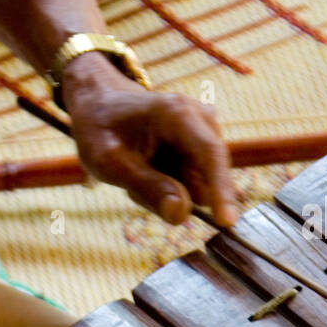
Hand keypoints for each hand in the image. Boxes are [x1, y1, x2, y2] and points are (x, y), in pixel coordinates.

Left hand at [62, 53, 239, 226]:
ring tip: (135, 171)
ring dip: (164, 191)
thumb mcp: (109, 162)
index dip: (221, 190)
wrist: (100, 105)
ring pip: (195, 186)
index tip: (226, 222)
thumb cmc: (100, 129)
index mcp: (178, 114)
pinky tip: (145, 170)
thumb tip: (181, 214)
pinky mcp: (201, 147)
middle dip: (169, 194)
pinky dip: (165, 186)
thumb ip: (147, 187)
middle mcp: (200, 120)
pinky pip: (190, 183)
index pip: (210, 155)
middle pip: (202, 179)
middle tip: (131, 184)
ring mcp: (204, 133)